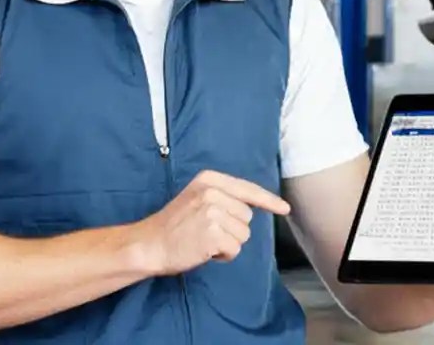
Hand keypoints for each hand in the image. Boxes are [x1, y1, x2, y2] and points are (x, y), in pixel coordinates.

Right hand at [133, 170, 289, 276]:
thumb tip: (258, 205)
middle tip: (206, 232)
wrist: (148, 244)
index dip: (269, 201)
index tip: (285, 208)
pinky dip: (223, 255)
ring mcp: (212, 212)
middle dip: (233, 229)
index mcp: (210, 179)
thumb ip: (224, 197)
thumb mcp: (198, 198)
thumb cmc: (174, 226)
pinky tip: (204, 251)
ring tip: (203, 241)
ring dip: (228, 243)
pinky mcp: (212, 233)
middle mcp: (212, 192)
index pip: (248, 189)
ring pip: (243, 234)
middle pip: (247, 216)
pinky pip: (234, 249)